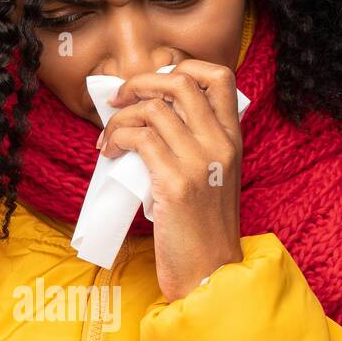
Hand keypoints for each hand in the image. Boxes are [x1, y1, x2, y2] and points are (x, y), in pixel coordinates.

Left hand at [97, 59, 244, 300]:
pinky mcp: (175, 184)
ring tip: (108, 140)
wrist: (209, 274)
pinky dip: (116, 139)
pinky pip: (138, 139)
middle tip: (119, 101)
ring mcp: (200, 163)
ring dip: (120, 119)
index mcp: (233, 140)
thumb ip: (195, 147)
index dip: (182, 67)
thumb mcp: (212, 180)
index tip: (154, 85)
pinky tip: (110, 153)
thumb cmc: (202, 231)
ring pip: (152, 109)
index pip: (219, 76)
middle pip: (180, 81)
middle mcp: (221, 145)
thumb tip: (150, 118)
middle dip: (140, 82)